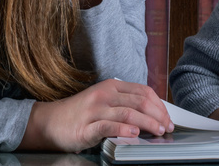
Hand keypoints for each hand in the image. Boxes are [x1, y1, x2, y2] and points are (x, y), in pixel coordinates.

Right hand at [19, 78, 174, 151]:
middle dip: (158, 115)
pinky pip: (109, 126)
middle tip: (167, 127)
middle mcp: (104, 95)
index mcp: (112, 86)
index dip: (160, 105)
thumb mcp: (104, 101)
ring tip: (157, 131)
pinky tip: (134, 133)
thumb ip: (125, 103)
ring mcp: (95, 110)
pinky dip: (124, 129)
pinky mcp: (86, 127)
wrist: (50, 122)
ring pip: (128, 113)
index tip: (168, 117)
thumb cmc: (80, 114)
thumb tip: (152, 113)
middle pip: (139, 102)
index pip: (144, 92)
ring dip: (147, 123)